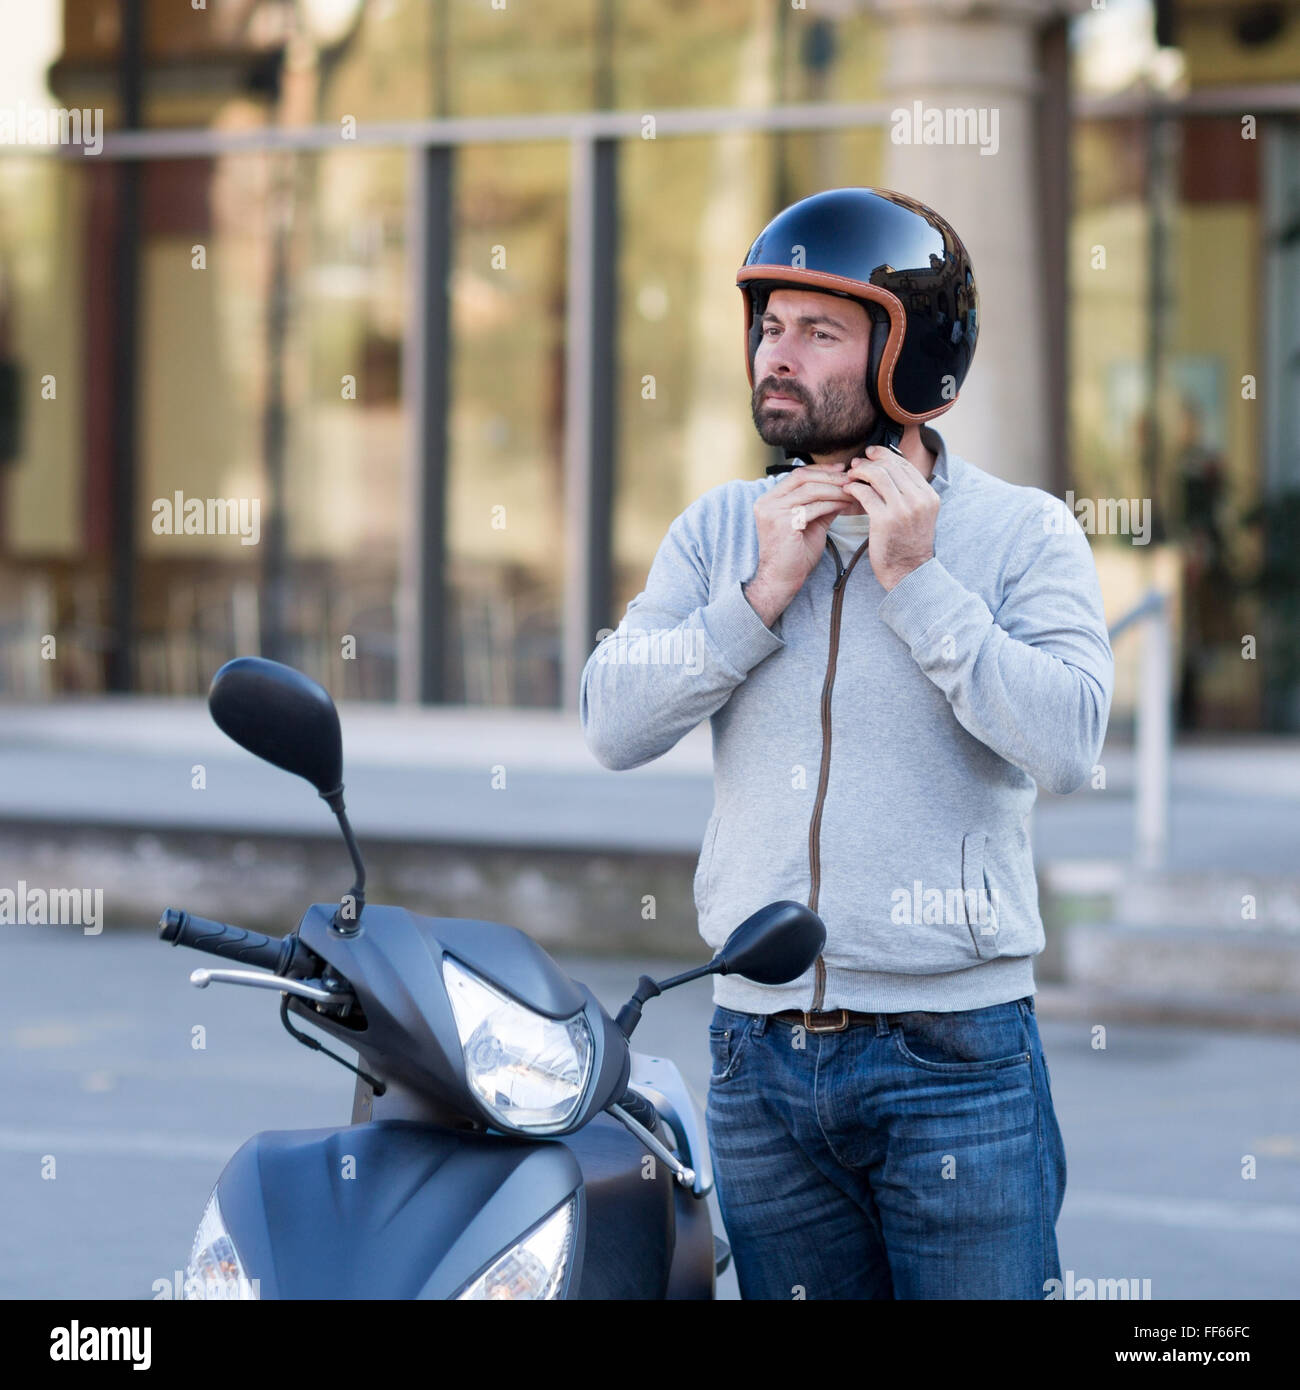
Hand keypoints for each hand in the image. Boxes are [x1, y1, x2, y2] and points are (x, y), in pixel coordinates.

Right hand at [745, 464, 856, 624]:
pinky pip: (813, 507)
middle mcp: (767, 502)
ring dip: (834, 489)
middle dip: (830, 476)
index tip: (841, 469)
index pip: (797, 475)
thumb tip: (843, 489)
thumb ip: (822, 505)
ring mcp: (772, 512)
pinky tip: (845, 504)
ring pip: (810, 490)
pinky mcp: (783, 523)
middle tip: (851, 477)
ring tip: (852, 491)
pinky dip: (831, 503)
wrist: (781, 580)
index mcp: (770, 500)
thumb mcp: (810, 524)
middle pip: (802, 478)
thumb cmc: (794, 556)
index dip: (821, 470)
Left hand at [841, 446, 939, 590]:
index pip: (905, 465)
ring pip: (878, 476)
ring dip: (860, 472)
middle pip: (891, 466)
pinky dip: (854, 488)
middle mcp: (919, 499)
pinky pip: (865, 494)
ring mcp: (902, 509)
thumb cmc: (908, 545)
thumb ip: (909, 494)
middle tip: (856, 463)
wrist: (908, 573)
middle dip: (870, 461)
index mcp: (929, 496)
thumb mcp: (918, 515)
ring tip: (851, 475)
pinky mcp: (884, 520)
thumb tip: (888, 470)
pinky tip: (848, 490)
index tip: (871, 454)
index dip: (885, 455)